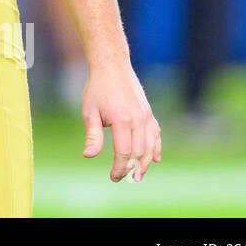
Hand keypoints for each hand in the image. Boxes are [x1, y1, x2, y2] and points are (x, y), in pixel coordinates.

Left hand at [81, 61, 161, 181]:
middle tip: (124, 179)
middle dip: (131, 168)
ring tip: (138, 175)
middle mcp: (138, 119)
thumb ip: (93, 136)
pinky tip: (155, 159)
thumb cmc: (98, 90)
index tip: (113, 177)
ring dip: (145, 163)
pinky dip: (156, 148)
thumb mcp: (89, 112)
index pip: (124, 152)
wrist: (112, 67)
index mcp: (122, 120)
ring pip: (150, 146)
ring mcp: (147, 116)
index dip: (119, 168)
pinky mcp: (150, 113)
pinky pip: (156, 135)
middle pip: (139, 152)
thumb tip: (88, 156)